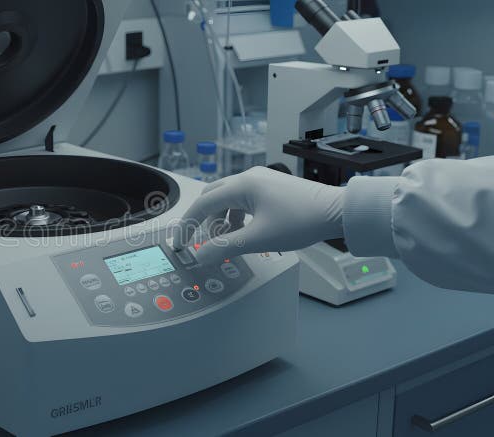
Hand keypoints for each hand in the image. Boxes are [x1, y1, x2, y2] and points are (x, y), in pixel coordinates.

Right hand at [172, 166, 345, 264]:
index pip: (202, 204)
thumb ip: (225, 247)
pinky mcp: (271, 187)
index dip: (188, 226)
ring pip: (227, 198)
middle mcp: (249, 177)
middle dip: (203, 221)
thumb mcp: (259, 239)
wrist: (337, 212)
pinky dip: (235, 215)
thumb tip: (201, 255)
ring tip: (227, 240)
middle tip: (200, 241)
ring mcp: (261, 180)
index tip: (181, 243)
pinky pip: (242, 199)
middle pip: (211, 197)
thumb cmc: (303, 220)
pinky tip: (243, 231)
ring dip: (220, 219)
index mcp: (242, 185)